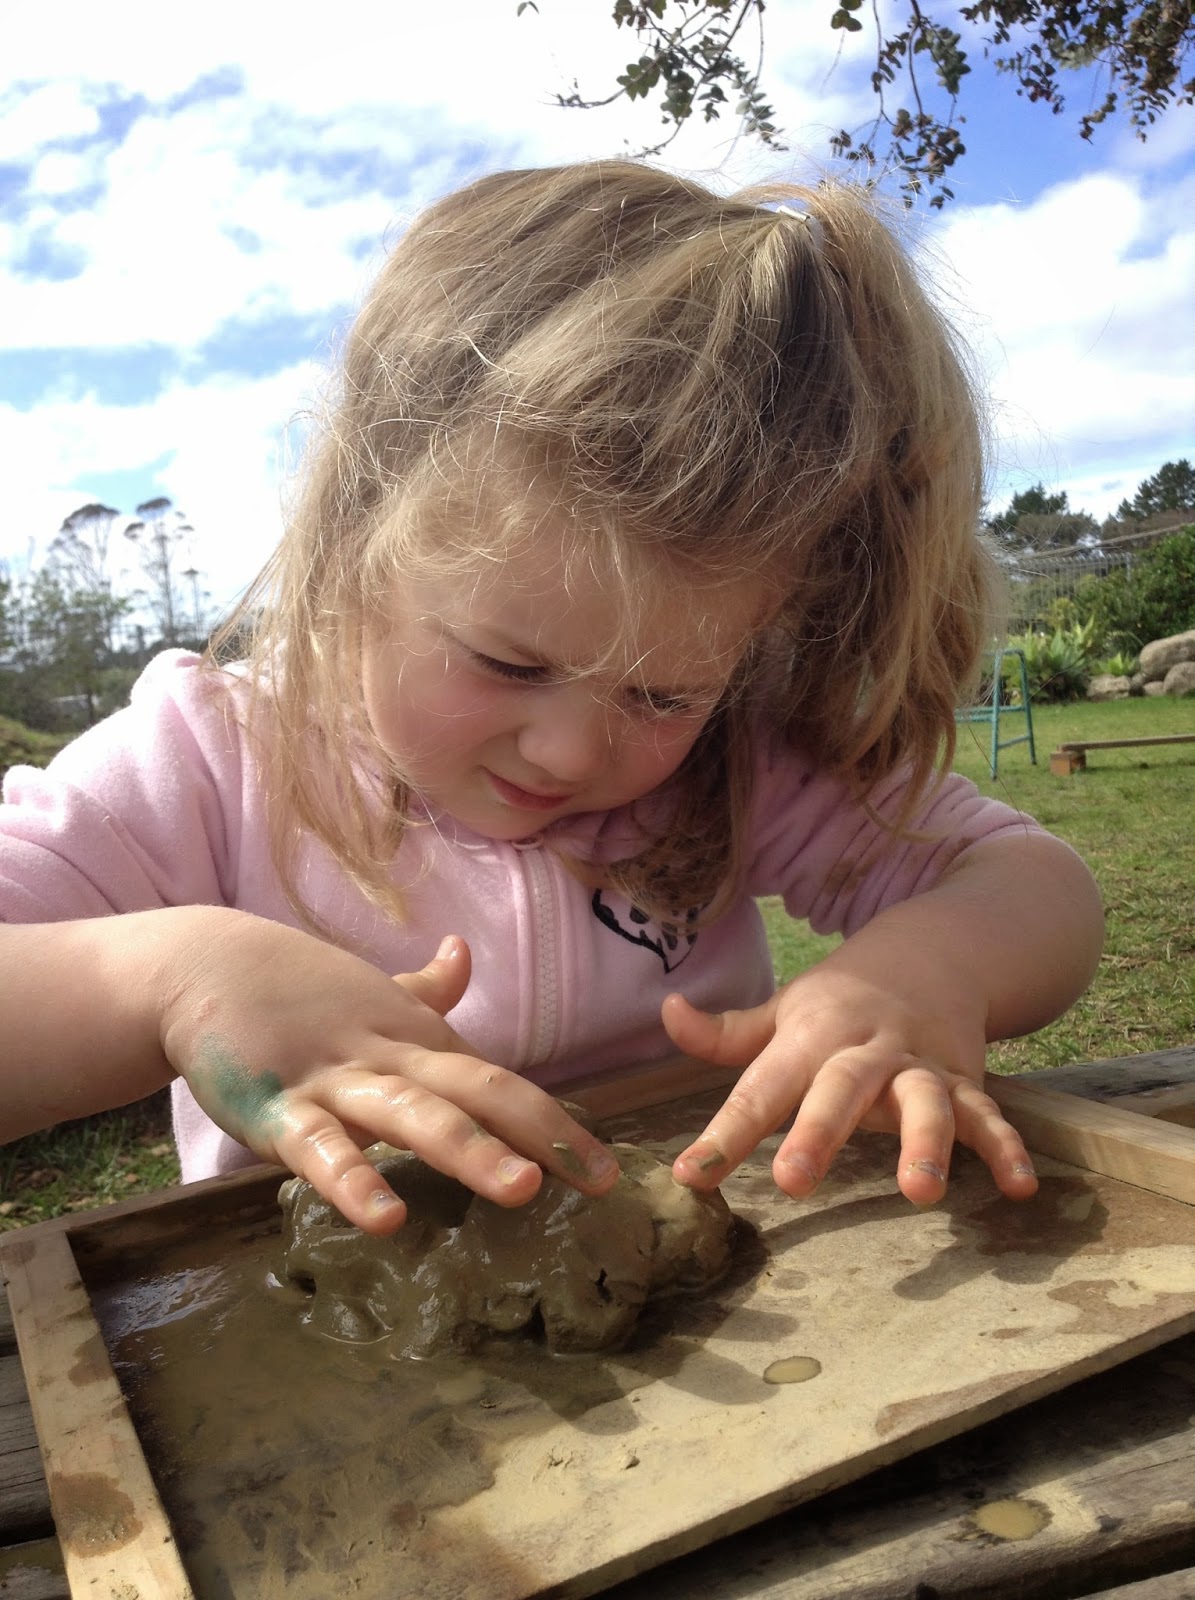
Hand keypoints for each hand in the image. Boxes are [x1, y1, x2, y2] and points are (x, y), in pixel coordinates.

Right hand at [159, 909, 618, 1232]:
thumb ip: (423, 990)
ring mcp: (334, 1081)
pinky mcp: (276, 1107)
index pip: (499, 1084)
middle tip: (599, 1177)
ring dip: (470, 1151)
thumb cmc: (294, 987)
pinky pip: (320, 1149)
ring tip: (522, 1188)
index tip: (607, 1166)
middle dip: (542, 1135)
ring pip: (413, 1116)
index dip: (554, 1122)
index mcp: (416, 1042)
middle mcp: (389, 1059)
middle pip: (477, 1094)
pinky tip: (385, 1217)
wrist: (205, 962)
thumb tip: (463, 954)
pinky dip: (353, 1180)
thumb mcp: (369, 992)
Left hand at [661, 953, 1037, 1205]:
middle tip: (791, 1182)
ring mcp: (920, 1067)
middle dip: (818, 1133)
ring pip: (924, 1102)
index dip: (724, 1133)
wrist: (933, 951)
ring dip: (923, 1144)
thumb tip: (666, 1012)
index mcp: (812, 1036)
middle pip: (840, 1089)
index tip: (690, 1175)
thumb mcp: (786, 1009)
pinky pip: (989, 1116)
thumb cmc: (842, 999)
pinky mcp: (966, 1081)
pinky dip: (1007, 1148)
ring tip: (919, 1194)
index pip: (761, 1087)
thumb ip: (727, 1032)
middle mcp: (865, 1050)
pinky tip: (1019, 1188)